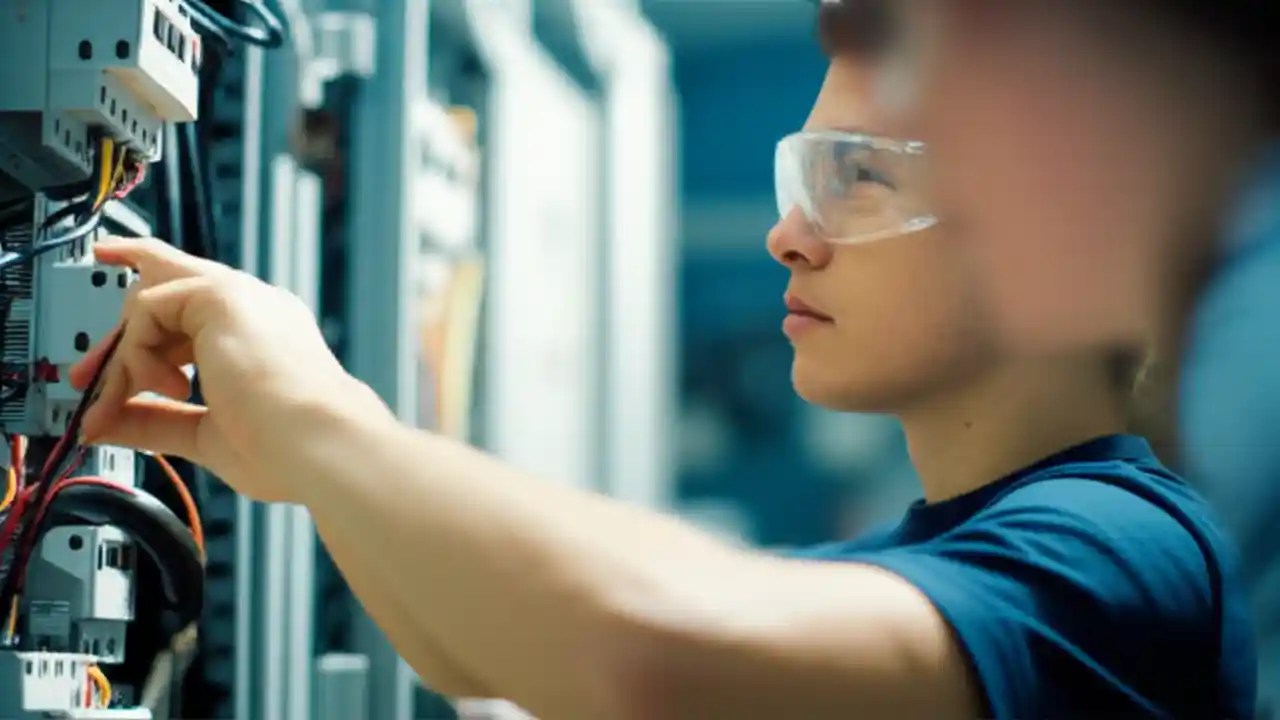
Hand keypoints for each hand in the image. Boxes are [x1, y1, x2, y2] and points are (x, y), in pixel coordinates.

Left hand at [71, 237, 389, 501]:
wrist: (319, 443)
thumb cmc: (288, 446)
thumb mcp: (204, 434)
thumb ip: (156, 421)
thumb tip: (109, 421)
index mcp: (262, 338)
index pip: (193, 312)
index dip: (146, 328)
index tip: (108, 352)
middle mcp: (254, 309)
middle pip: (166, 287)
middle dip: (118, 338)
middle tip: (86, 382)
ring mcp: (240, 297)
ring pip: (151, 299)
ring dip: (123, 357)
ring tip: (115, 404)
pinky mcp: (221, 294)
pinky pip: (147, 308)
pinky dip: (136, 353)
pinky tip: (163, 389)